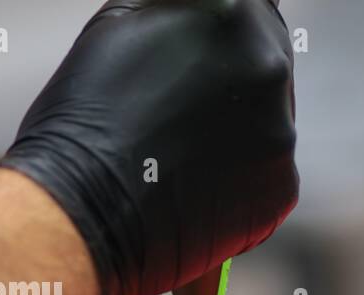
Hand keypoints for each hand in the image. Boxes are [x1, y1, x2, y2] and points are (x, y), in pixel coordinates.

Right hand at [0, 0, 297, 294]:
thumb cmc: (86, 112)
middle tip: (187, 110)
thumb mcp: (121, 24)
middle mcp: (270, 67)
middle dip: (236, 82)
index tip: (207, 55)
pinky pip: (270, 178)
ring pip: (270, 124)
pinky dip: (242, 184)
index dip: (228, 36)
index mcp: (234, 16)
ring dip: (240, 134)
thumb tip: (207, 9)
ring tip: (184, 153)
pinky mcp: (283, 188)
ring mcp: (282, 131)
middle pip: (269, 65)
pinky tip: (199, 188)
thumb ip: (176, 8)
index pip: (254, 12)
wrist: (80, 205)